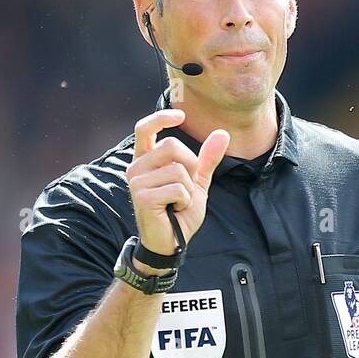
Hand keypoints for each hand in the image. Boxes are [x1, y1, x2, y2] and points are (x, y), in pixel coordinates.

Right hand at [126, 109, 229, 259]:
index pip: (145, 128)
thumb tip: (222, 133)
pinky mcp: (142, 196)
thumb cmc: (180, 211)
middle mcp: (136, 167)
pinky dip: (185, 200)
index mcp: (145, 160)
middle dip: (189, 167)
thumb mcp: (197, 181)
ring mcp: (136, 181)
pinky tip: (174, 210)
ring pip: (178, 169)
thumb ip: (206, 158)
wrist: (171, 241)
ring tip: (178, 202)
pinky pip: (178, 188)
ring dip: (188, 189)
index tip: (181, 115)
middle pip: (172, 145)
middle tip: (184, 188)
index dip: (161, 118)